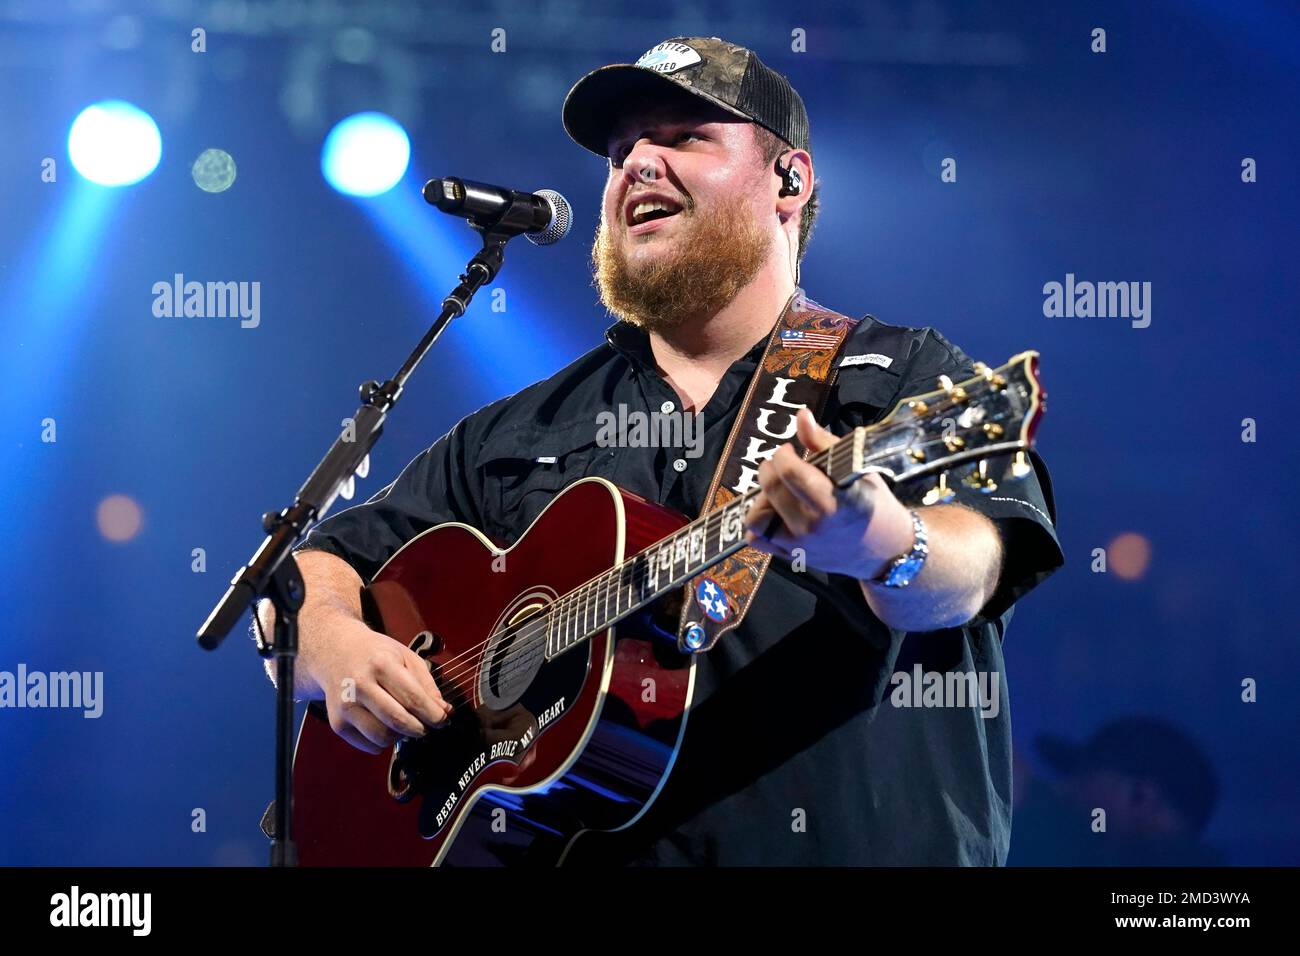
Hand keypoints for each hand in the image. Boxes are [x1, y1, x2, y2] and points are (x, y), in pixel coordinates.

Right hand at [311, 617, 454, 754]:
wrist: (334, 650)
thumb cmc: (374, 653)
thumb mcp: (405, 656)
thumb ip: (426, 684)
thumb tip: (443, 711)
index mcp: (380, 664)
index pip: (413, 699)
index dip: (433, 715)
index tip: (443, 720)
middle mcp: (360, 685)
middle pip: (398, 721)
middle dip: (420, 729)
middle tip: (427, 726)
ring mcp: (345, 705)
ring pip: (383, 737)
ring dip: (402, 737)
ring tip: (406, 725)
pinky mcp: (337, 723)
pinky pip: (368, 745)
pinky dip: (383, 743)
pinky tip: (386, 727)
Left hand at [743, 408, 913, 579]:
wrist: (884, 547)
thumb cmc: (872, 502)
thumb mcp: (856, 468)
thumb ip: (823, 442)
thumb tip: (801, 415)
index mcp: (836, 502)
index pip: (792, 474)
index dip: (782, 455)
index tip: (788, 451)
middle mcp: (815, 526)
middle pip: (772, 490)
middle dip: (769, 469)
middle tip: (779, 464)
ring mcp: (801, 545)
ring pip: (757, 517)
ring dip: (761, 498)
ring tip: (777, 491)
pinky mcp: (793, 557)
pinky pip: (757, 540)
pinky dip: (758, 524)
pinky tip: (774, 511)